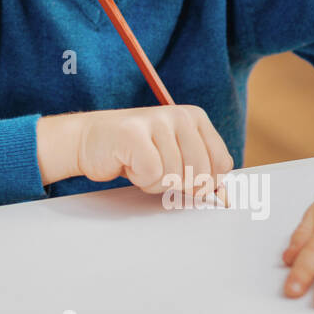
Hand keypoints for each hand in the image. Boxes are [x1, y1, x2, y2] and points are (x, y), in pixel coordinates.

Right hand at [68, 105, 234, 200]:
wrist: (89, 141)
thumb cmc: (134, 153)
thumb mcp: (175, 158)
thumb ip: (201, 173)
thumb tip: (224, 198)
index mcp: (195, 118)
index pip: (221, 163)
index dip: (203, 182)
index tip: (181, 178)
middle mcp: (179, 115)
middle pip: (200, 173)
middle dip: (177, 183)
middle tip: (156, 169)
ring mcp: (157, 121)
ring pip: (174, 176)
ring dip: (154, 182)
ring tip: (139, 163)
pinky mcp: (134, 134)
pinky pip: (153, 174)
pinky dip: (139, 178)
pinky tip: (128, 163)